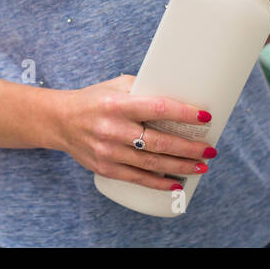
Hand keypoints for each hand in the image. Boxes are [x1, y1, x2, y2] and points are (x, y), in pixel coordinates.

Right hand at [52, 75, 216, 192]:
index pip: (157, 109)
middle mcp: (113, 129)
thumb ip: (144, 89)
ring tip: (201, 165)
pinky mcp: (106, 169)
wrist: (60, 121)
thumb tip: (177, 92)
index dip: (183, 114)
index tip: (204, 117)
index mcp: (118, 104)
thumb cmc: (93, 100)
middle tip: (210, 149)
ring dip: (181, 166)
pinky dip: (159, 182)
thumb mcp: (116, 86)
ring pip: (152, 163)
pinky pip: (138, 178)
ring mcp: (109, 152)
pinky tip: (176, 182)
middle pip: (159, 142)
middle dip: (189, 147)